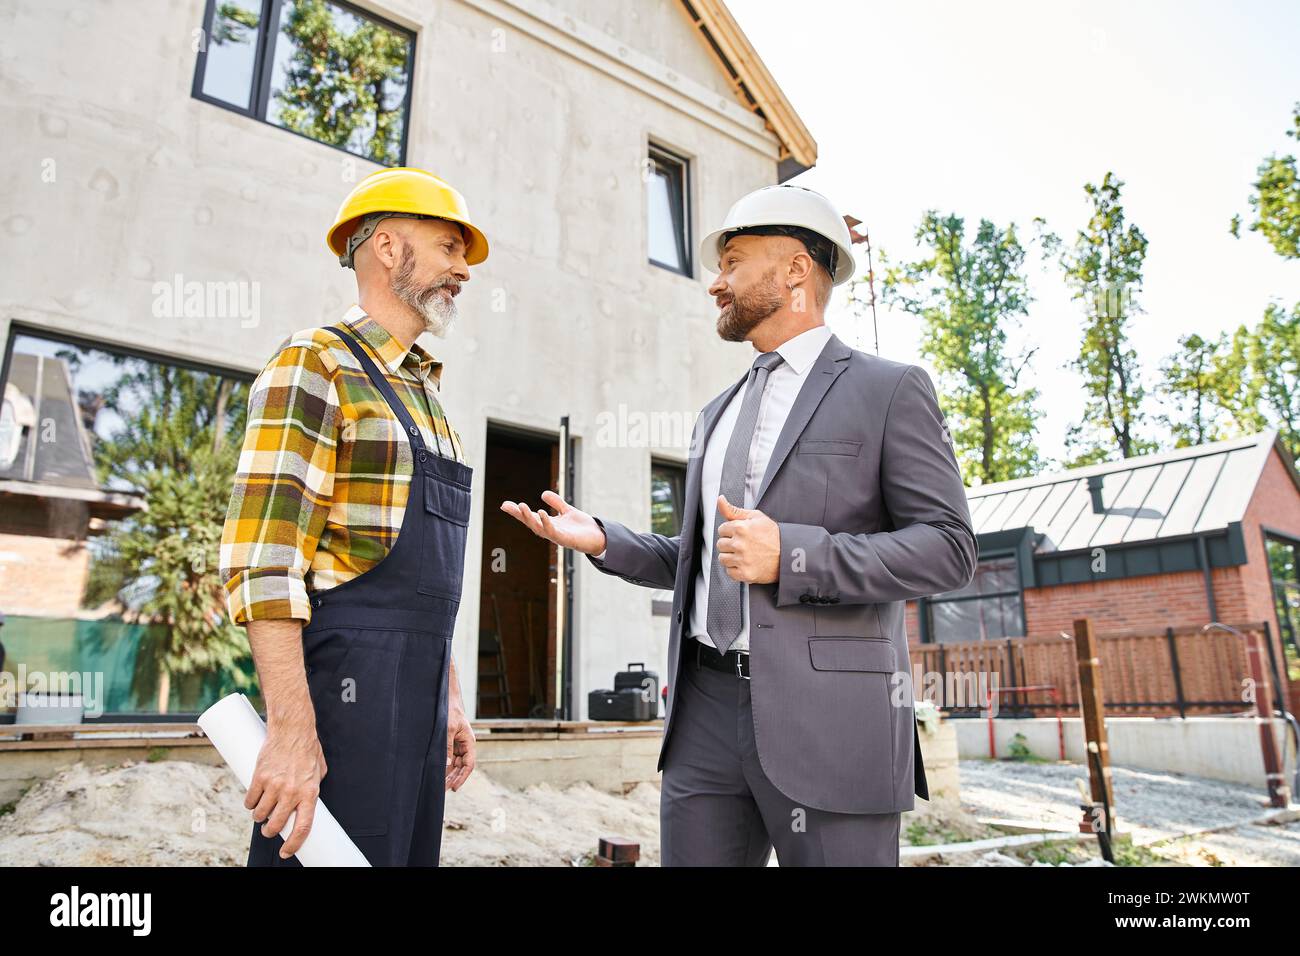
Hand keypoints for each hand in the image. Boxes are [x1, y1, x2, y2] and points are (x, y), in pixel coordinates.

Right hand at [245, 722, 327, 858]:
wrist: (292, 730)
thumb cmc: (307, 749)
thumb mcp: (318, 771)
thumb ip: (313, 788)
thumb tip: (307, 802)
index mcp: (309, 793)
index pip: (302, 827)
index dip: (293, 844)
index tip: (287, 852)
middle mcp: (291, 792)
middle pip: (276, 824)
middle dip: (270, 831)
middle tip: (269, 829)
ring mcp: (274, 785)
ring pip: (260, 814)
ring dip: (259, 817)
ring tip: (261, 812)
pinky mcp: (259, 777)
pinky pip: (250, 800)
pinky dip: (250, 803)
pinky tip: (253, 801)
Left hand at [446, 704, 475, 790]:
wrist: (447, 700)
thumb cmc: (450, 712)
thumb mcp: (448, 729)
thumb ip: (447, 747)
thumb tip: (447, 764)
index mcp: (469, 742)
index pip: (469, 764)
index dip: (462, 777)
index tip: (455, 787)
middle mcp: (465, 746)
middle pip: (462, 767)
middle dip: (454, 778)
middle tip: (444, 790)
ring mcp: (458, 745)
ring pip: (456, 764)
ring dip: (449, 774)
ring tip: (440, 786)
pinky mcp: (451, 744)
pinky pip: (450, 758)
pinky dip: (445, 767)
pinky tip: (438, 774)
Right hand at [500, 490, 606, 554]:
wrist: (599, 537)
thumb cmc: (582, 527)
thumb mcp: (567, 510)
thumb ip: (556, 503)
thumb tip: (543, 493)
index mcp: (548, 524)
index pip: (530, 517)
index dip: (518, 512)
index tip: (505, 504)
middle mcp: (549, 531)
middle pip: (530, 522)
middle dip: (519, 514)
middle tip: (508, 506)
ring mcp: (556, 536)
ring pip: (538, 527)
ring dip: (529, 517)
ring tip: (521, 506)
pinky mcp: (565, 539)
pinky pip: (552, 531)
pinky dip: (546, 522)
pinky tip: (541, 512)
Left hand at [715, 495, 780, 584]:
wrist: (789, 555)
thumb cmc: (773, 535)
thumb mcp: (756, 517)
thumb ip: (734, 510)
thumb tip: (720, 499)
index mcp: (741, 528)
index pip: (721, 529)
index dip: (731, 531)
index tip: (741, 534)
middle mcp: (740, 544)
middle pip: (720, 544)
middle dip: (730, 544)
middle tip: (744, 545)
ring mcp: (742, 560)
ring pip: (722, 559)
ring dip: (731, 557)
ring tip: (744, 554)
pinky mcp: (745, 573)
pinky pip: (729, 572)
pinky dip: (736, 569)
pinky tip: (746, 563)